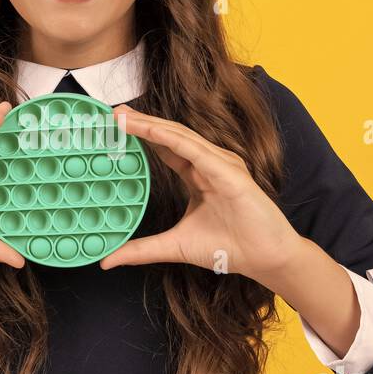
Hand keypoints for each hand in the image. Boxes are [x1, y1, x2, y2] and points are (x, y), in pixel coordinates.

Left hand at [99, 104, 300, 286]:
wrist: (265, 259)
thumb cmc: (230, 248)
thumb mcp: (174, 246)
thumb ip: (141, 250)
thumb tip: (107, 261)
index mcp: (199, 175)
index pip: (166, 147)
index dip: (142, 134)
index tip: (115, 125)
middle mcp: (210, 163)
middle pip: (170, 135)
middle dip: (141, 122)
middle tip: (113, 112)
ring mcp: (221, 164)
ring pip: (179, 137)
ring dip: (150, 125)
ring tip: (123, 117)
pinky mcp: (229, 172)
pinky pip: (195, 150)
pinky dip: (170, 139)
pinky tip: (149, 130)